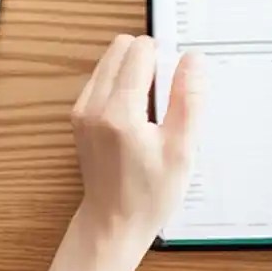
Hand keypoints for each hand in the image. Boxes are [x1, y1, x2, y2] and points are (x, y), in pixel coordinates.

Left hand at [34, 35, 203, 270]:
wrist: (113, 223)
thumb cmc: (150, 193)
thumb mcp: (182, 149)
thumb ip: (189, 98)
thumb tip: (192, 59)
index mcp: (119, 112)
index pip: (140, 50)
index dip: (166, 59)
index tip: (176, 88)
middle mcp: (93, 105)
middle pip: (122, 46)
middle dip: (149, 59)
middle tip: (165, 96)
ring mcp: (82, 109)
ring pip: (110, 59)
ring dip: (135, 70)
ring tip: (151, 109)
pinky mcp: (79, 115)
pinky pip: (102, 77)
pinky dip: (122, 83)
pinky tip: (137, 115)